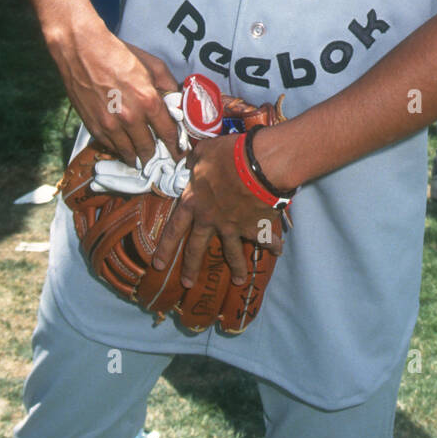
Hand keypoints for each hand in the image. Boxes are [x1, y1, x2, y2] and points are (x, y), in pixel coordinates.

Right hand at [53, 32, 182, 167]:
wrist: (82, 50)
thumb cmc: (118, 54)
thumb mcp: (153, 65)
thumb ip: (168, 86)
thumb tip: (176, 103)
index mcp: (148, 101)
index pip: (168, 133)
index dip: (176, 146)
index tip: (179, 153)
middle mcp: (130, 117)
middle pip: (148, 148)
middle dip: (156, 155)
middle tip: (160, 157)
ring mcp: (110, 124)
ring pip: (129, 153)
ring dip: (138, 157)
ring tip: (142, 158)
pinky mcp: (93, 126)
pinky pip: (110, 147)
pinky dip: (119, 150)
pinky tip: (124, 147)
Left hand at [153, 134, 282, 287]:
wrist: (257, 166)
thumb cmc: (226, 156)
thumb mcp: (202, 152)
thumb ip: (194, 161)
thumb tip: (189, 162)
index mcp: (194, 203)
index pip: (174, 229)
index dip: (165, 248)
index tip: (158, 265)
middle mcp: (210, 220)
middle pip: (197, 248)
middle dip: (191, 268)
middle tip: (188, 285)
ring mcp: (233, 226)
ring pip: (232, 252)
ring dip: (236, 268)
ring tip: (238, 281)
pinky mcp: (255, 226)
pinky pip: (265, 239)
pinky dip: (273, 245)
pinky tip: (278, 251)